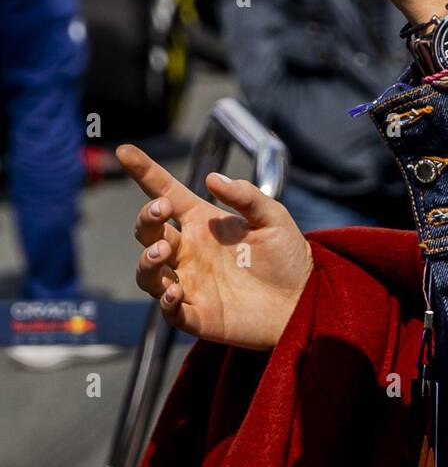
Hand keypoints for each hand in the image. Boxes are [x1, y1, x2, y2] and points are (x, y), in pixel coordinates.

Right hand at [118, 144, 313, 351]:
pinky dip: (166, 302)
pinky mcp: (197, 315)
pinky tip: (174, 292)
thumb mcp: (272, 217)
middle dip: (146, 218)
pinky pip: (170, 311)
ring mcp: (189, 283)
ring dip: (147, 261)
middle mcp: (188, 251)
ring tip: (162, 251)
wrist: (302, 299)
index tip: (125, 151)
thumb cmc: (285, 255)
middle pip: (149, 232)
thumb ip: (246, 196)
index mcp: (202, 222)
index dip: (145, 173)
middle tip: (162, 210)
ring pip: (148, 273)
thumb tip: (212, 178)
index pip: (165, 193)